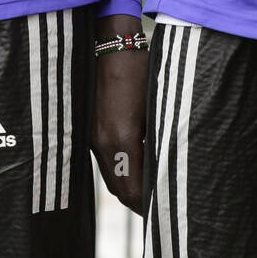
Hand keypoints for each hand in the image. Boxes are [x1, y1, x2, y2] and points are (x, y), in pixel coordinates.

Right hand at [91, 14, 146, 214]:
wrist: (108, 45)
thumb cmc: (138, 71)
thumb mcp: (156, 106)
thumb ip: (159, 140)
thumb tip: (167, 167)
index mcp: (120, 138)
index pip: (133, 189)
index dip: (147, 205)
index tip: (162, 213)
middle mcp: (102, 143)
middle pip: (119, 189)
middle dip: (138, 202)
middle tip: (158, 209)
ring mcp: (92, 137)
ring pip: (110, 177)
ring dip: (128, 188)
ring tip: (148, 193)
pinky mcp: (89, 129)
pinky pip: (105, 162)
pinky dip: (119, 171)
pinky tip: (135, 168)